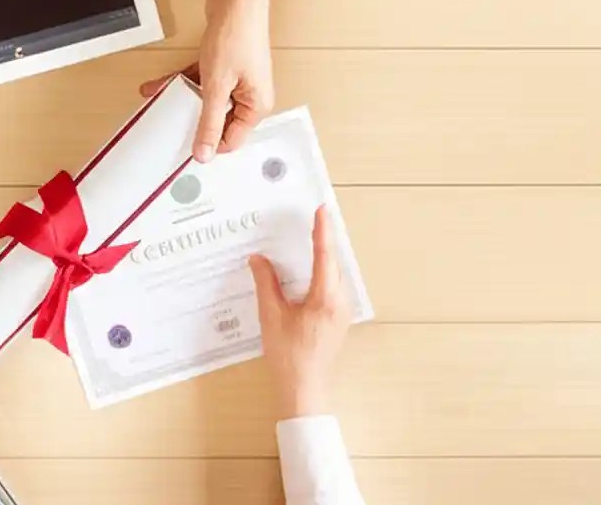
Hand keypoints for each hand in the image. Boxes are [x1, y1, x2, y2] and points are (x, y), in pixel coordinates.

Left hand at [139, 0, 273, 162]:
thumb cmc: (236, 36)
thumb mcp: (217, 87)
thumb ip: (209, 122)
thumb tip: (205, 153)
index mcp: (256, 105)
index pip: (231, 140)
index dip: (208, 145)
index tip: (184, 148)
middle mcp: (249, 95)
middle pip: (218, 121)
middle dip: (191, 121)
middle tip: (168, 128)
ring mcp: (236, 79)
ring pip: (205, 100)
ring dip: (181, 100)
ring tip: (157, 103)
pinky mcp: (223, 66)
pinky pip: (200, 82)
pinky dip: (181, 83)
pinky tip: (159, 85)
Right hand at [248, 206, 349, 419]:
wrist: (305, 390)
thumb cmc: (287, 355)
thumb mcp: (271, 316)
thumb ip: (266, 283)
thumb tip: (258, 258)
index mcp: (326, 298)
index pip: (324, 256)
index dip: (322, 231)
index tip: (322, 210)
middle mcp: (340, 302)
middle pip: (334, 263)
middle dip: (324, 239)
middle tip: (316, 217)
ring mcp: (342, 312)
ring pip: (335, 275)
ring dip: (324, 257)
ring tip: (314, 237)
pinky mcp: (338, 320)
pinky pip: (333, 287)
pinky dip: (323, 273)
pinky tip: (311, 269)